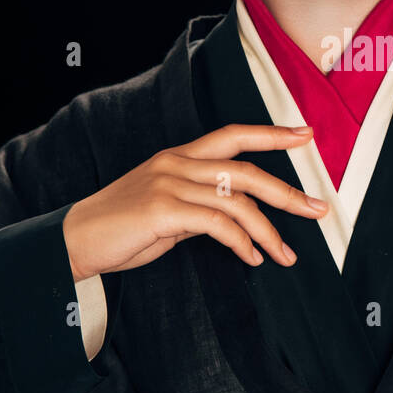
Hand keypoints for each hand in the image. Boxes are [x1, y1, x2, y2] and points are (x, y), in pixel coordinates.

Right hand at [62, 124, 328, 279]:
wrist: (74, 241)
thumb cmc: (121, 229)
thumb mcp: (166, 209)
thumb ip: (198, 204)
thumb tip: (235, 217)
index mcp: (178, 156)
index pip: (233, 135)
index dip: (271, 133)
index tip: (305, 134)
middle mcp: (177, 163)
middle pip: (247, 171)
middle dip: (287, 191)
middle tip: (318, 210)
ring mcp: (170, 184)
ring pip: (238, 202)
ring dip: (269, 232)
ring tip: (286, 255)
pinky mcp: (163, 210)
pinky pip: (219, 225)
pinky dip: (242, 243)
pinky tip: (252, 258)